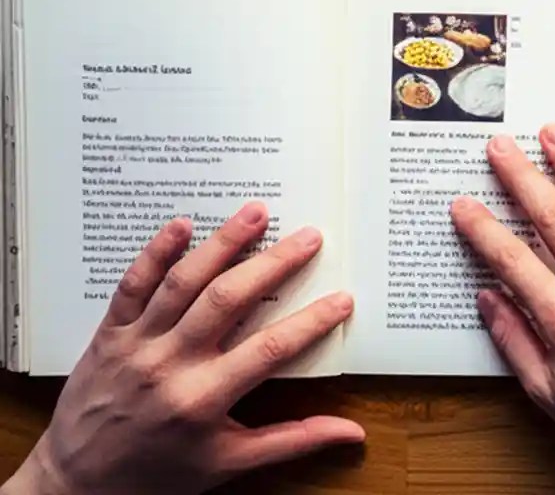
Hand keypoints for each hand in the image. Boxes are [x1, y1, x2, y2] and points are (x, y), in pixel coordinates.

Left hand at [2, 202, 362, 494]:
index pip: (271, 350)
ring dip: (222, 243)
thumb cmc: (158, 474)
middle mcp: (170, 365)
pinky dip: (155, 252)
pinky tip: (182, 225)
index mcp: (204, 400)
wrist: (77, 484)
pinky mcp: (110, 334)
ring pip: (184, 283)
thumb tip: (350, 432)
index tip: (341, 299)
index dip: (311, 322)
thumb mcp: (230, 464)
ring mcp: (136, 345)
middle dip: (274, 264)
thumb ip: (293, 441)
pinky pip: (132, 285)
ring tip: (256, 212)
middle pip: (229, 301)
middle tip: (308, 236)